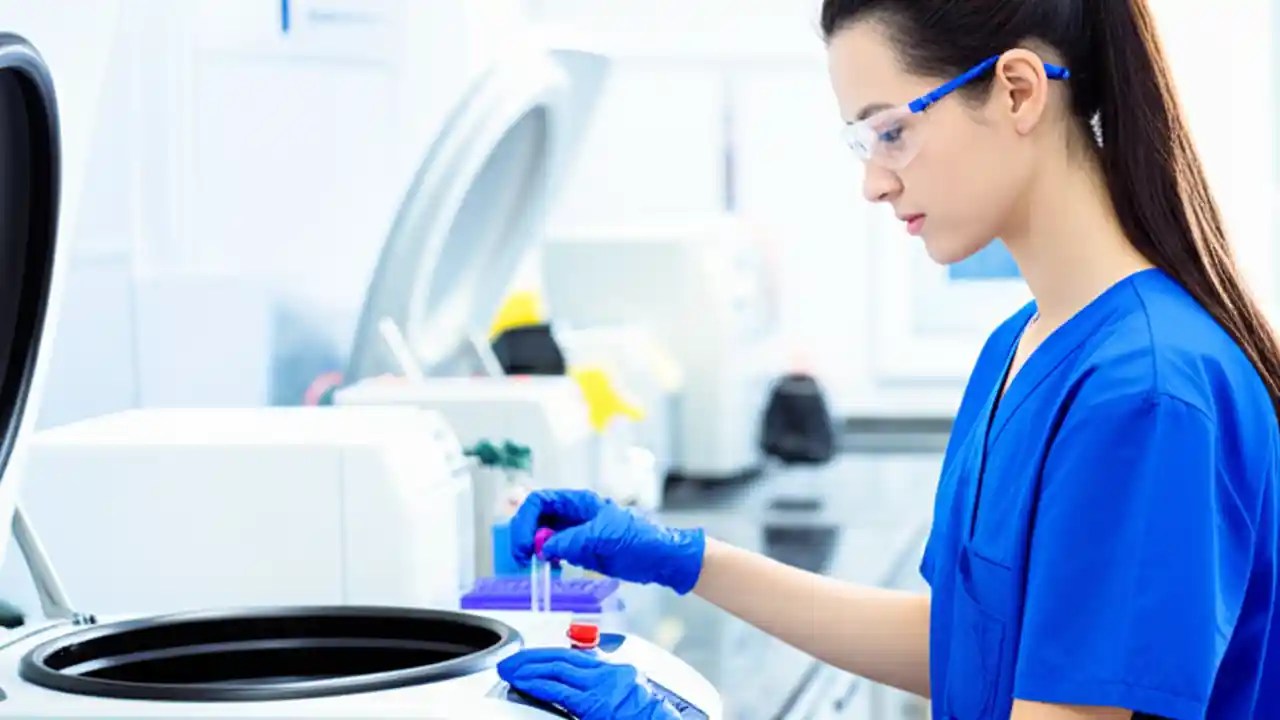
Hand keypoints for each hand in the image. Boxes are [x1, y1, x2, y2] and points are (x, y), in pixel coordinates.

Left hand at [498, 648, 678, 719]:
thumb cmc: (648, 719)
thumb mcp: (625, 697)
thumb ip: (601, 687)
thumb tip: (574, 686)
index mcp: (615, 671)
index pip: (573, 657)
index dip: (546, 656)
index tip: (527, 658)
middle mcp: (608, 673)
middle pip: (562, 658)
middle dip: (532, 659)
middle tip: (510, 662)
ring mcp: (602, 687)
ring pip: (558, 669)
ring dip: (529, 669)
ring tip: (510, 671)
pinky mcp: (595, 705)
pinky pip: (560, 690)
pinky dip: (539, 684)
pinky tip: (524, 682)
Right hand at [510, 489, 704, 593]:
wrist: (662, 558)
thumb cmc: (640, 539)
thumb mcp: (604, 538)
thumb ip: (572, 541)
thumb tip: (544, 548)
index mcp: (579, 502)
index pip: (539, 501)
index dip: (524, 519)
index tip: (522, 544)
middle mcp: (574, 515)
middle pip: (536, 517)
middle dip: (523, 534)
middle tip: (521, 557)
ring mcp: (576, 532)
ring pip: (542, 534)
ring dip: (531, 547)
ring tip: (529, 564)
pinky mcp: (581, 550)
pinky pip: (554, 550)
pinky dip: (545, 558)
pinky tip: (547, 567)